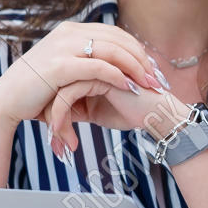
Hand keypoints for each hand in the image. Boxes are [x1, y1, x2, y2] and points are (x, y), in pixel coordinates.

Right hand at [0, 21, 164, 155]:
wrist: (7, 100)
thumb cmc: (38, 90)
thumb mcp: (66, 68)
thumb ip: (87, 61)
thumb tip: (114, 65)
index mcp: (72, 31)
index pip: (115, 34)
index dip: (137, 50)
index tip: (153, 69)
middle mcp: (68, 33)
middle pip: (118, 40)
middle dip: (141, 59)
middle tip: (157, 78)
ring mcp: (63, 47)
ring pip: (112, 51)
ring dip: (135, 68)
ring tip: (148, 84)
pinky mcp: (60, 66)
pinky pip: (98, 67)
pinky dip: (118, 76)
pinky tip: (129, 87)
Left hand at [44, 76, 192, 159]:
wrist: (158, 115)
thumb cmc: (132, 114)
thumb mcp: (96, 111)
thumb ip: (75, 107)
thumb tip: (49, 117)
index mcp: (88, 68)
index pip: (57, 85)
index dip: (50, 111)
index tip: (54, 138)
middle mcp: (90, 64)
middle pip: (54, 87)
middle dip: (48, 117)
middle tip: (54, 144)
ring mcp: (95, 66)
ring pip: (58, 90)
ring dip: (54, 119)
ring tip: (58, 143)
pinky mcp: (99, 76)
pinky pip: (69, 94)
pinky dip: (62, 116)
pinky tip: (66, 135)